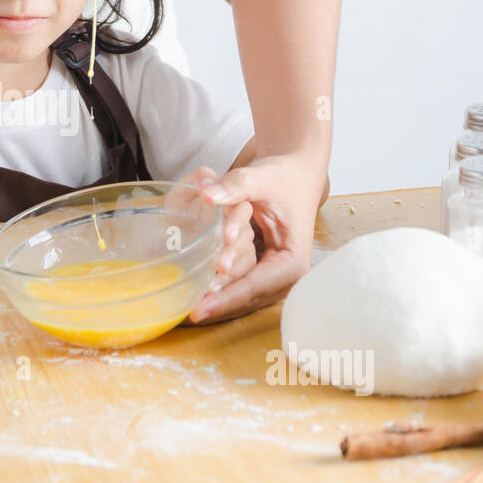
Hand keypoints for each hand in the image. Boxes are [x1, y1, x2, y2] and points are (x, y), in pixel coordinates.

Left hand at [185, 151, 327, 323]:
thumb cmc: (283, 176)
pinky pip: (239, 283)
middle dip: (219, 303)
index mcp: (293, 259)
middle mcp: (287, 274)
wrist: (294, 171)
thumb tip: (208, 194)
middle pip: (248, 297)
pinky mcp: (263, 269)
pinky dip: (220, 288)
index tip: (200, 308)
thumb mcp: (261, 177)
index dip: (227, 297)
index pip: (256, 286)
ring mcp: (275, 274)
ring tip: (188, 306)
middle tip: (188, 311)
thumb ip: (235, 185)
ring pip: (242, 295)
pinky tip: (197, 293)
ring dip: (217, 299)